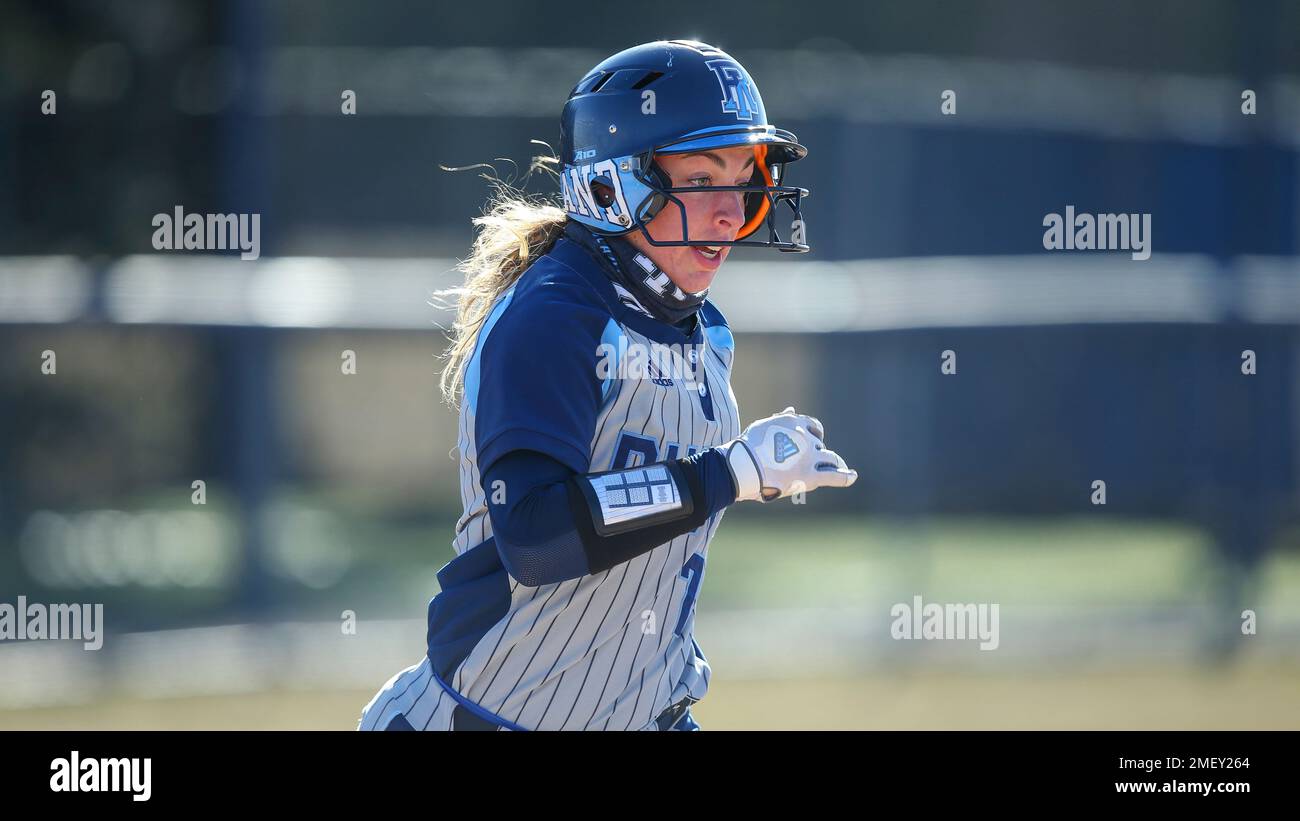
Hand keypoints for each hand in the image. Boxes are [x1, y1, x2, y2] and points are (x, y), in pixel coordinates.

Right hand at [718, 407, 857, 501]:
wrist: (744, 466)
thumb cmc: (748, 447)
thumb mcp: (764, 426)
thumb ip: (781, 419)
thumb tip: (792, 409)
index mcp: (795, 423)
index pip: (813, 426)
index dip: (814, 434)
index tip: (812, 440)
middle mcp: (807, 438)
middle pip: (820, 445)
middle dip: (819, 451)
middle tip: (814, 460)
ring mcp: (811, 457)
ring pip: (831, 458)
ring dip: (834, 462)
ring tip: (838, 467)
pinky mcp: (811, 476)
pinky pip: (835, 476)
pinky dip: (846, 476)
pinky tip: (853, 476)